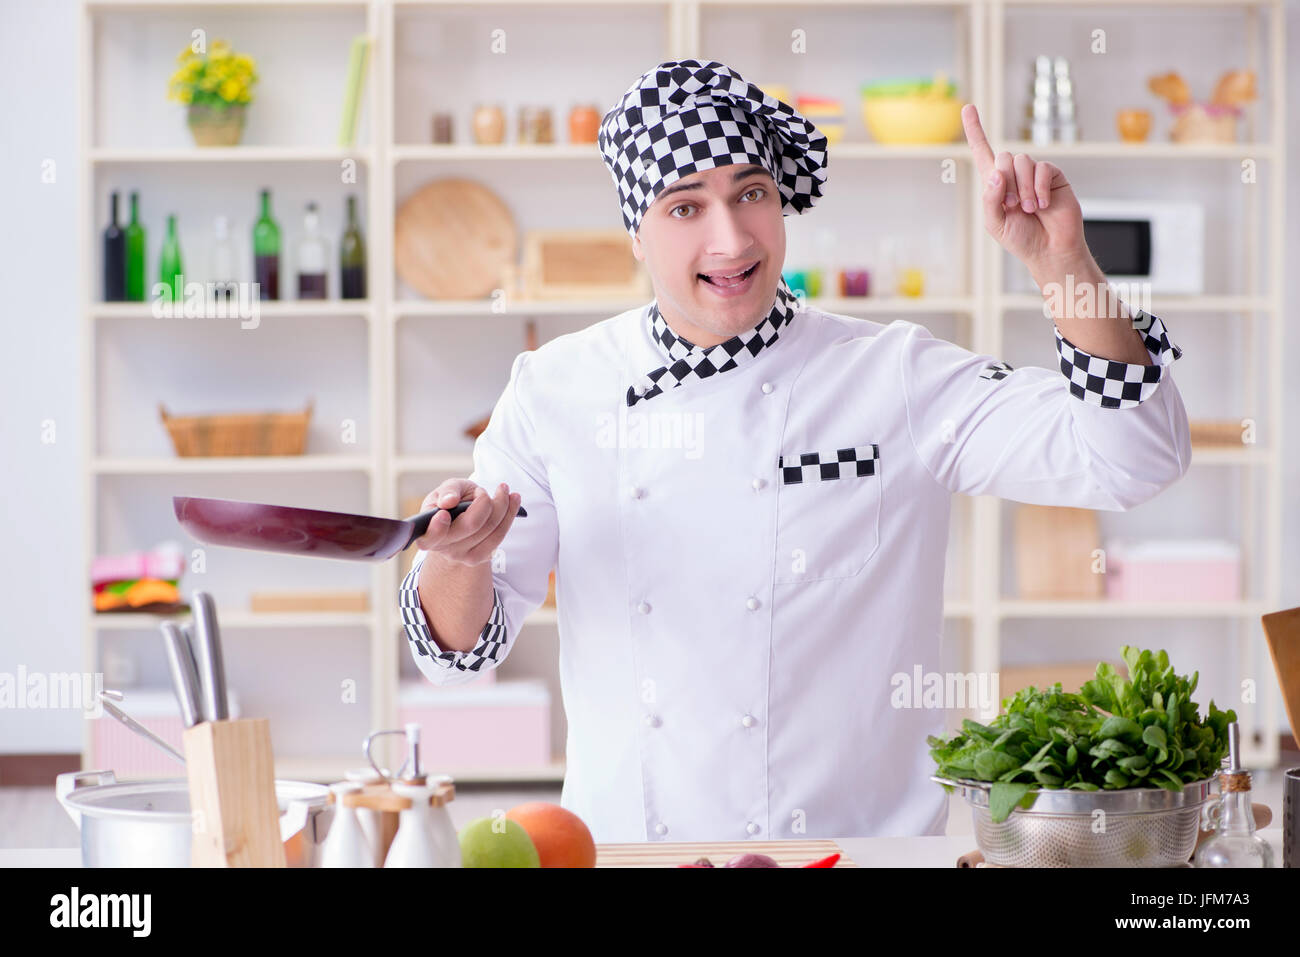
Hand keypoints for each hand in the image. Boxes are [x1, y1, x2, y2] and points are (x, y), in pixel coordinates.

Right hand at [411, 478, 520, 565]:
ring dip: (501, 504)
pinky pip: (500, 535)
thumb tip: (448, 502)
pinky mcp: (482, 556)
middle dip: (483, 502)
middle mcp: (444, 548)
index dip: (437, 528)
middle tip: (482, 490)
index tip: (444, 514)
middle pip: (470, 526)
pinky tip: (514, 499)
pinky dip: (510, 514)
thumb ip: (447, 491)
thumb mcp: (447, 489)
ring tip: (503, 489)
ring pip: (489, 529)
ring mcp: (464, 556)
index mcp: (428, 532)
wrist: (463, 515)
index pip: (430, 537)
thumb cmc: (452, 499)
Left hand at [961, 103, 1088, 282]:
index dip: (975, 130)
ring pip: (1022, 161)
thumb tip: (996, 173)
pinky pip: (1043, 168)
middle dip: (1006, 182)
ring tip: (1030, 209)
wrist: (1049, 249)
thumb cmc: (1020, 238)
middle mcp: (1013, 175)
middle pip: (1003, 156)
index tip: (968, 108)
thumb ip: (990, 199)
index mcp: (994, 184)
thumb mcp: (995, 223)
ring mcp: (1034, 174)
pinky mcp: (1053, 176)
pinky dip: (1039, 187)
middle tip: (1013, 205)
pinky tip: (1043, 204)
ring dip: (1024, 188)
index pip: (982, 152)